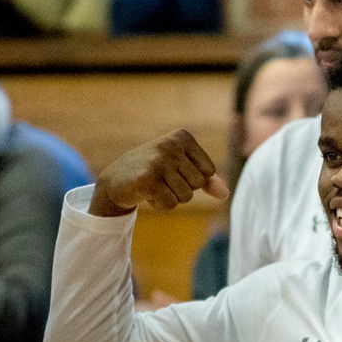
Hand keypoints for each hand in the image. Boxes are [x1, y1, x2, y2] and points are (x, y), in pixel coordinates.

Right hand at [91, 130, 227, 216]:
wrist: (117, 178)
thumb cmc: (154, 171)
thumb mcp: (182, 169)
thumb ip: (206, 180)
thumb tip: (225, 193)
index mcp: (183, 137)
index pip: (208, 171)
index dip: (193, 178)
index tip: (174, 170)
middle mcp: (171, 145)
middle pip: (197, 184)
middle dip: (182, 189)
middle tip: (162, 179)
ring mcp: (158, 161)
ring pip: (185, 196)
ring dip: (171, 197)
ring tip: (154, 185)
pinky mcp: (148, 179)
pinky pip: (170, 204)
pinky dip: (160, 204)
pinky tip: (146, 192)